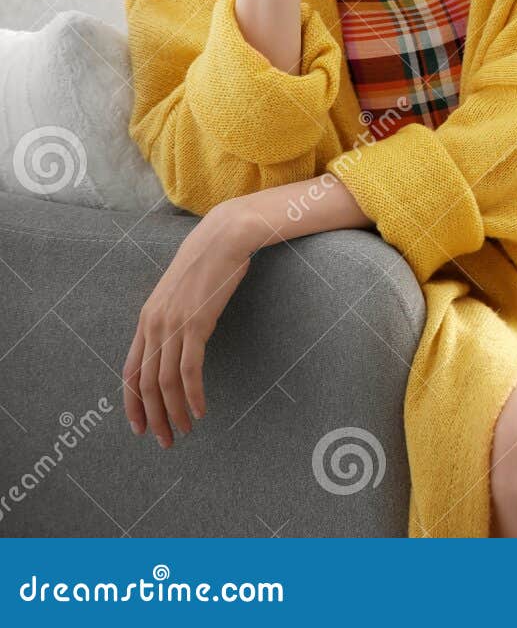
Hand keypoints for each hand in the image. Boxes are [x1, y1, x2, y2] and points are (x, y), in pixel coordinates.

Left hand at [123, 202, 256, 447]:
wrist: (224, 238)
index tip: (141, 427)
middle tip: (165, 440)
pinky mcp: (196, 324)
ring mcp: (173, 325)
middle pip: (145, 383)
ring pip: (165, 381)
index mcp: (146, 320)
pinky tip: (200, 409)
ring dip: (174, 412)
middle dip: (153, 417)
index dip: (132, 404)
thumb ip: (173, 317)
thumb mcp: (182, 294)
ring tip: (184, 430)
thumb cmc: (209, 264)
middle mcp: (153, 325)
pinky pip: (190, 370)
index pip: (130, 372)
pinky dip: (192, 394)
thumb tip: (177, 342)